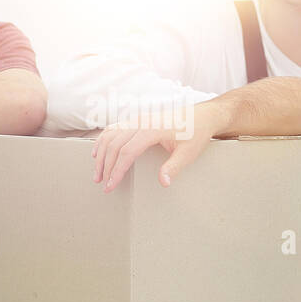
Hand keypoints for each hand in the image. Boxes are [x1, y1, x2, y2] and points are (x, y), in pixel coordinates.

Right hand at [91, 103, 226, 191]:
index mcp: (152, 129)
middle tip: (103, 184)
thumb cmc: (196, 134)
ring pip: (111, 135)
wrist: (202, 116)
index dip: (117, 170)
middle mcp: (141, 121)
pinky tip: (98, 152)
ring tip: (98, 173)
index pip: (127, 152)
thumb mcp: (188, 153)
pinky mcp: (137, 119)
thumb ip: (173, 168)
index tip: (111, 185)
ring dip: (101, 154)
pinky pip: (114, 128)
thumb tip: (163, 182)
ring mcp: (137, 119)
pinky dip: (103, 140)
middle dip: (106, 166)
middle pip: (115, 144)